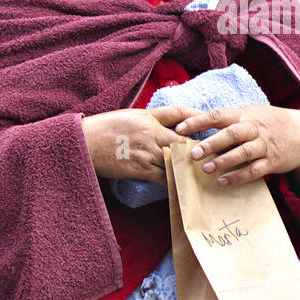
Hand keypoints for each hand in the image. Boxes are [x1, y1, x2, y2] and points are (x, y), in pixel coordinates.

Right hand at [82, 105, 200, 185]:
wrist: (82, 143)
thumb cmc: (101, 129)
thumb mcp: (126, 117)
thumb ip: (146, 121)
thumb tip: (162, 128)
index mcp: (146, 116)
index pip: (178, 112)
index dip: (195, 116)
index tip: (209, 122)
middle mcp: (150, 132)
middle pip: (183, 139)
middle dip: (200, 148)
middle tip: (217, 155)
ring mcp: (145, 151)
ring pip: (176, 160)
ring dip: (190, 167)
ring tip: (206, 174)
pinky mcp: (139, 168)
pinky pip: (162, 177)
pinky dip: (174, 182)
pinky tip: (184, 186)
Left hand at [173, 104, 299, 187]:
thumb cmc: (267, 123)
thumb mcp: (249, 114)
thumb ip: (227, 120)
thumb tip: (195, 126)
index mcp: (244, 115)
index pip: (218, 115)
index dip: (198, 121)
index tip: (180, 128)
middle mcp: (254, 129)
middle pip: (232, 134)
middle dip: (212, 143)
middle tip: (194, 153)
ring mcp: (264, 145)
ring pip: (243, 153)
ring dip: (224, 161)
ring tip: (206, 169)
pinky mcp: (272, 162)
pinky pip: (254, 171)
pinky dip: (238, 177)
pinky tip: (222, 182)